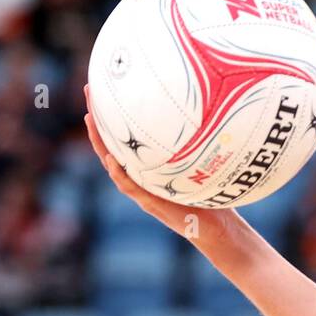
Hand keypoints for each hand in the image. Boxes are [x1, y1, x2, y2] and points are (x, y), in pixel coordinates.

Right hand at [83, 83, 243, 248]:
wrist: (219, 229)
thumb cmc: (215, 194)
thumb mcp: (208, 162)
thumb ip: (207, 143)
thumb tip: (224, 109)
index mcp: (150, 166)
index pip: (127, 135)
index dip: (116, 114)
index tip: (107, 86)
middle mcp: (141, 176)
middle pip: (112, 143)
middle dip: (99, 118)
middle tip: (91, 90)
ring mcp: (142, 190)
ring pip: (113, 163)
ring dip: (101, 142)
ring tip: (90, 118)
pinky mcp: (151, 205)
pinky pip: (131, 188)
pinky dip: (120, 174)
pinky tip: (111, 160)